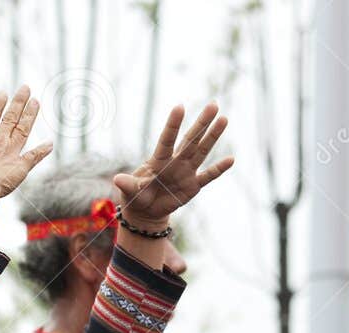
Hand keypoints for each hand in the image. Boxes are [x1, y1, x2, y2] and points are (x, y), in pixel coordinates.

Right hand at [0, 86, 51, 195]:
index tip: (2, 93)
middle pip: (10, 117)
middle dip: (18, 102)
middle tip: (26, 88)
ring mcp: (11, 152)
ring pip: (23, 129)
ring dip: (30, 116)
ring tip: (37, 102)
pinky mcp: (21, 166)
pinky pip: (34, 156)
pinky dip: (43, 151)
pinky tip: (51, 143)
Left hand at [112, 102, 233, 225]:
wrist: (146, 211)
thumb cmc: (136, 196)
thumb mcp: (129, 192)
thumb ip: (127, 185)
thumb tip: (117, 179)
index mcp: (158, 160)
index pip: (167, 140)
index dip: (173, 125)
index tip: (180, 107)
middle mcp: (174, 162)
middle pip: (190, 139)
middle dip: (201, 123)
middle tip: (213, 104)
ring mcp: (186, 172)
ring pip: (201, 151)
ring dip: (213, 136)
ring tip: (224, 119)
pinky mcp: (193, 186)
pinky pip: (208, 176)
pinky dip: (218, 169)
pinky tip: (231, 159)